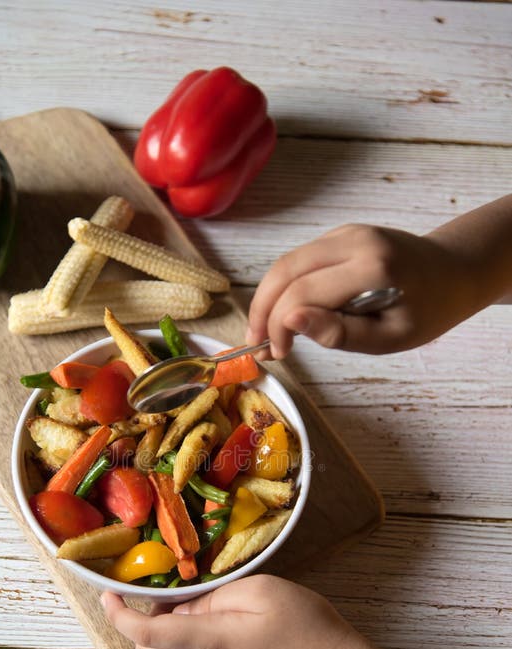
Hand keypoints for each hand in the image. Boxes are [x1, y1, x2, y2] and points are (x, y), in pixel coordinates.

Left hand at [101, 574, 365, 648]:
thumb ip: (214, 598)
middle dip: (137, 625)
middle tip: (149, 594)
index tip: (108, 595)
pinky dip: (188, 644)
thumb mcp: (260, 591)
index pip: (147, 634)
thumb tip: (181, 608)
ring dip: (165, 634)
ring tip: (190, 603)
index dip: (120, 616)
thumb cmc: (305, 624)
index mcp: (210, 642)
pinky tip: (216, 624)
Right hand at [246, 223, 477, 357]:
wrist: (454, 271)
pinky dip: (284, 287)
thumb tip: (290, 324)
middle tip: (255, 344)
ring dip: (268, 297)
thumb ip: (340, 333)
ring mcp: (345, 233)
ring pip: (287, 262)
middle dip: (262, 308)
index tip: (276, 354)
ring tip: (263, 333)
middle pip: (286, 270)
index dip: (278, 325)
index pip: (303, 291)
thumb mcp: (390, 337)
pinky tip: (284, 315)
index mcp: (372, 266)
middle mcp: (355, 240)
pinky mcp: (339, 235)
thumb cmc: (428, 310)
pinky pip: (300, 260)